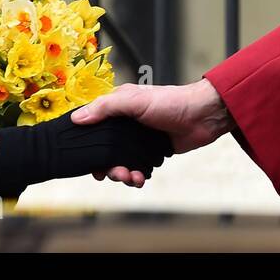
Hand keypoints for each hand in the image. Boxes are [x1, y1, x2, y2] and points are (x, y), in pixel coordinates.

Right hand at [71, 79, 233, 185]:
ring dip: (122, 173)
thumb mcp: (134, 101)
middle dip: (107, 165)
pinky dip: (136, 176)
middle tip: (114, 173)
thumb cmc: (170, 101)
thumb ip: (105, 108)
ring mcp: (138, 140)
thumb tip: (77, 119)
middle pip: (105, 150)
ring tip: (131, 177)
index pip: (93, 126)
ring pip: (120, 162)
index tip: (83, 160)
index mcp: (118, 107)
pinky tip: (140, 178)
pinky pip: (137, 168)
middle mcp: (125, 124)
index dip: (86, 143)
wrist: (203, 116)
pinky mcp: (151, 152)